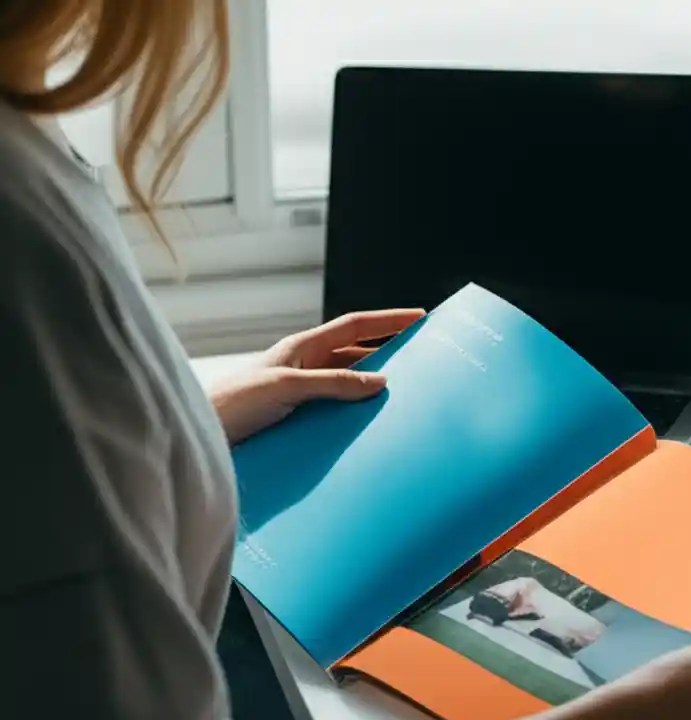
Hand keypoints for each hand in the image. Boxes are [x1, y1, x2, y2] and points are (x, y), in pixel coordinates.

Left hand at [209, 309, 425, 443]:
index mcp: (302, 347)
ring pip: (348, 383)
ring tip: (404, 393)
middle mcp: (304, 366)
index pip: (355, 325)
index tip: (419, 317)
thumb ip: (333, 383)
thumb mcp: (287, 387)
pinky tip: (371, 423)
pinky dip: (357, 411)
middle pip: (356, 353)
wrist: (201, 438)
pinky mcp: (297, 418)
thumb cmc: (233, 404)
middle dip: (388, 351)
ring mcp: (301, 392)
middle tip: (421, 356)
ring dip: (372, 386)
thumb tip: (380, 381)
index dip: (388, 319)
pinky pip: (337, 408)